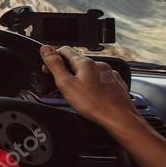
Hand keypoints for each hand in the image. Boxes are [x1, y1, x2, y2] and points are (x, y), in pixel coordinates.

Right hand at [40, 44, 165, 166]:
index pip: (64, 50)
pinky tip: (90, 94)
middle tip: (59, 83)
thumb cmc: (94, 104)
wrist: (119, 117)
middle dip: (66, 69)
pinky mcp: (116, 83)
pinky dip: (93, 83)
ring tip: (75, 91)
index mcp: (85, 63)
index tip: (47, 68)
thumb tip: (45, 48)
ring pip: (90, 70)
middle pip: (77, 61)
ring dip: (80, 76)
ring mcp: (109, 74)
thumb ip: (55, 65)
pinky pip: (100, 79)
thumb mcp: (66, 84)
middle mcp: (99, 65)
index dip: (52, 57)